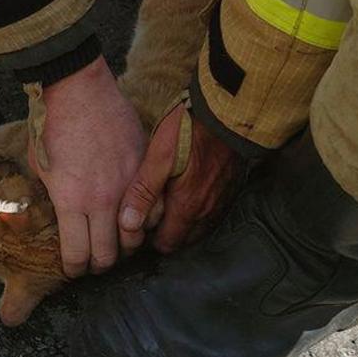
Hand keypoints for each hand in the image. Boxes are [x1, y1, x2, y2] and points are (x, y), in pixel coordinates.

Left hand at [31, 58, 145, 277]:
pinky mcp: (144, 168)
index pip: (78, 256)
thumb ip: (53, 198)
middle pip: (109, 255)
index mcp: (72, 203)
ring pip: (136, 236)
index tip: (74, 267)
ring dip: (125, 243)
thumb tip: (59, 219)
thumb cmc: (52, 125)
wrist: (79, 88)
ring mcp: (128, 185)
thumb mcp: (41, 168)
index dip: (74, 268)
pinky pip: (153, 206)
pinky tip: (136, 215)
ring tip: (116, 239)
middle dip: (100, 263)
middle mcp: (103, 201)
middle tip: (95, 258)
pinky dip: (146, 217)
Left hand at [118, 105, 241, 252]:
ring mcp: (221, 201)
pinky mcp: (230, 188)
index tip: (138, 225)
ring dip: (182, 223)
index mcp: (187, 207)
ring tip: (165, 204)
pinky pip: (211, 212)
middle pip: (182, 239)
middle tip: (148, 214)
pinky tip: (185, 192)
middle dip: (165, 234)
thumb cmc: (190, 130)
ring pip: (198, 228)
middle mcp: (207, 211)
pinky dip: (197, 211)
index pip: (167, 244)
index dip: (150, 240)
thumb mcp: (158, 157)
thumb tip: (128, 224)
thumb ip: (143, 192)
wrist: (229, 111)